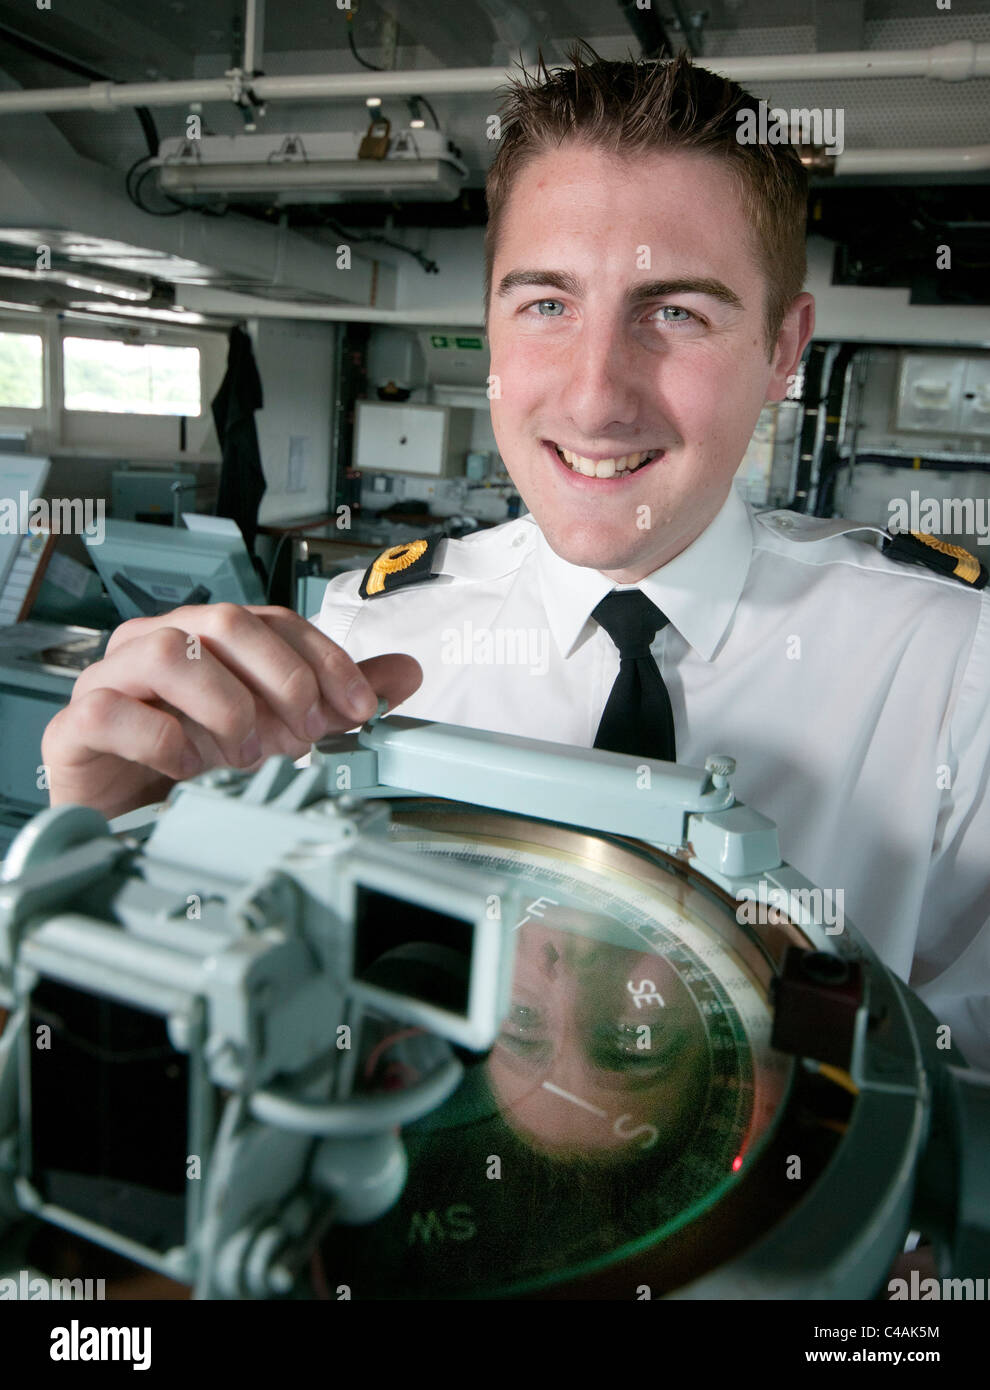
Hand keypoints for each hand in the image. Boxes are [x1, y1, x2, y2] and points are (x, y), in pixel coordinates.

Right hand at [41, 603, 422, 820]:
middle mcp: (156, 643)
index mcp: (204, 636)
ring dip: (224, 706)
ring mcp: (110, 678)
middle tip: (304, 732)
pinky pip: (110, 709)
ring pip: (167, 652)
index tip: (357, 707)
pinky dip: (160, 737)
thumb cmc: (187, 759)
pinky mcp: (76, 724)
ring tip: (245, 754)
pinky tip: (187, 767)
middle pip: (225, 622)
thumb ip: (331, 699)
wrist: (115, 810)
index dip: (322, 660)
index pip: (273, 620)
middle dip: (280, 679)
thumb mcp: (271, 727)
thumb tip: (403, 674)